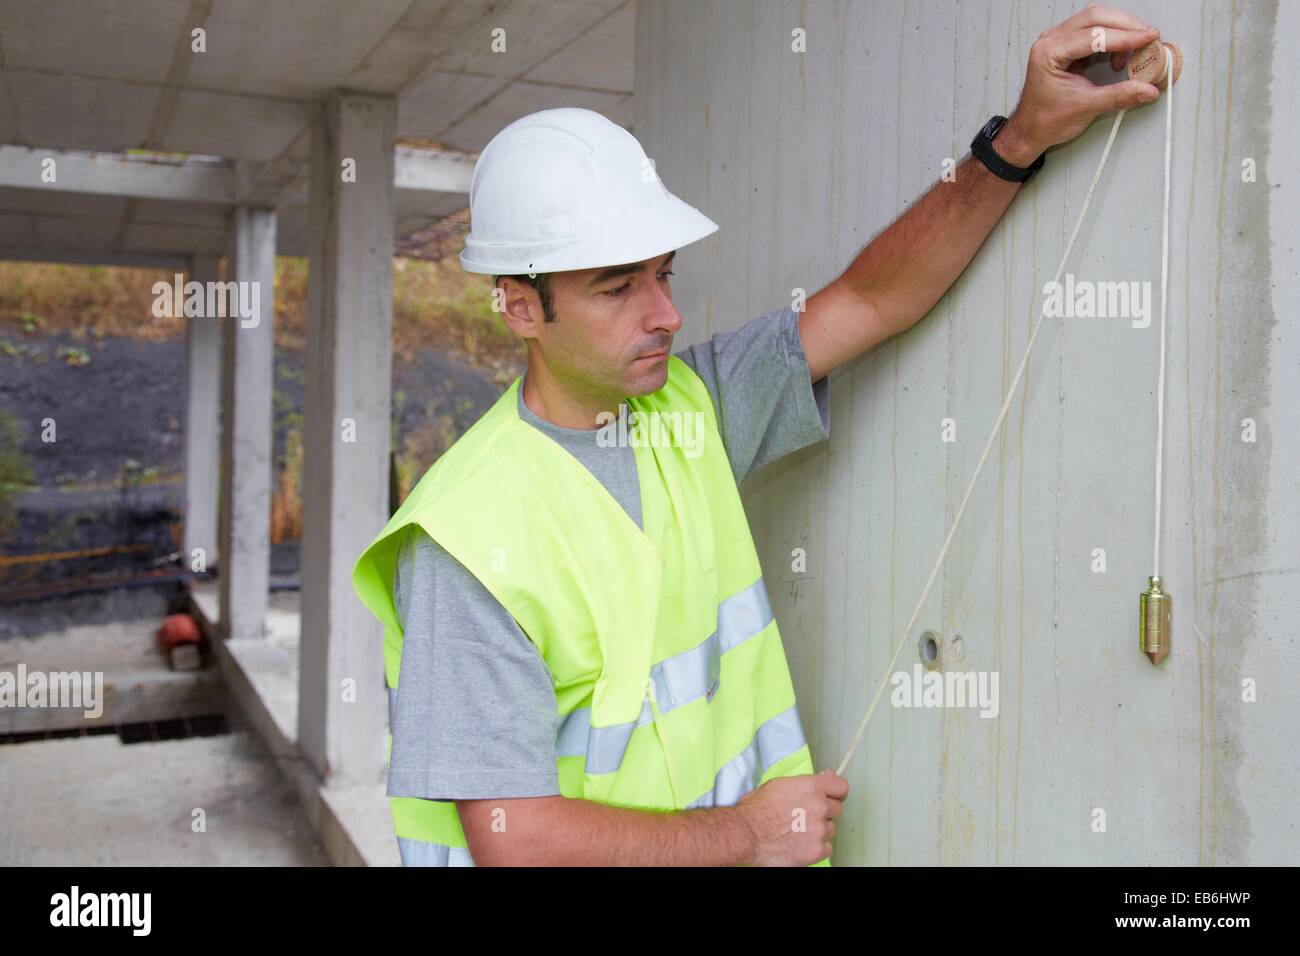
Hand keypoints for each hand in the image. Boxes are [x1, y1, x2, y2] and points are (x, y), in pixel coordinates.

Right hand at [737, 768, 848, 865]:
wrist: (746, 833)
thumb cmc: (757, 809)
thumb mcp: (780, 784)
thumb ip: (807, 782)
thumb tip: (826, 776)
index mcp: (811, 787)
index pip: (841, 787)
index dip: (836, 792)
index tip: (832, 797)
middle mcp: (820, 807)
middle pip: (837, 809)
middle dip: (825, 812)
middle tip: (807, 816)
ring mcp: (820, 830)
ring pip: (831, 829)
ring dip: (819, 830)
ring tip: (799, 831)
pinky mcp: (817, 850)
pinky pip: (827, 848)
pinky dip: (817, 847)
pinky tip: (801, 843)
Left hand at [998, 3, 1163, 164]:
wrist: (1030, 130)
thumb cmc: (1045, 120)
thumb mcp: (1085, 108)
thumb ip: (1119, 96)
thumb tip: (1147, 89)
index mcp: (1048, 53)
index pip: (1093, 35)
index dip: (1125, 36)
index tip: (1149, 38)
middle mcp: (1051, 40)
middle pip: (1095, 17)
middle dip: (1126, 26)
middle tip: (1149, 38)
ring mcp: (1058, 41)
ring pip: (1095, 20)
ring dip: (1120, 30)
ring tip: (1135, 50)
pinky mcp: (1067, 46)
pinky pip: (1093, 32)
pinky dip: (1112, 39)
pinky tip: (1120, 55)